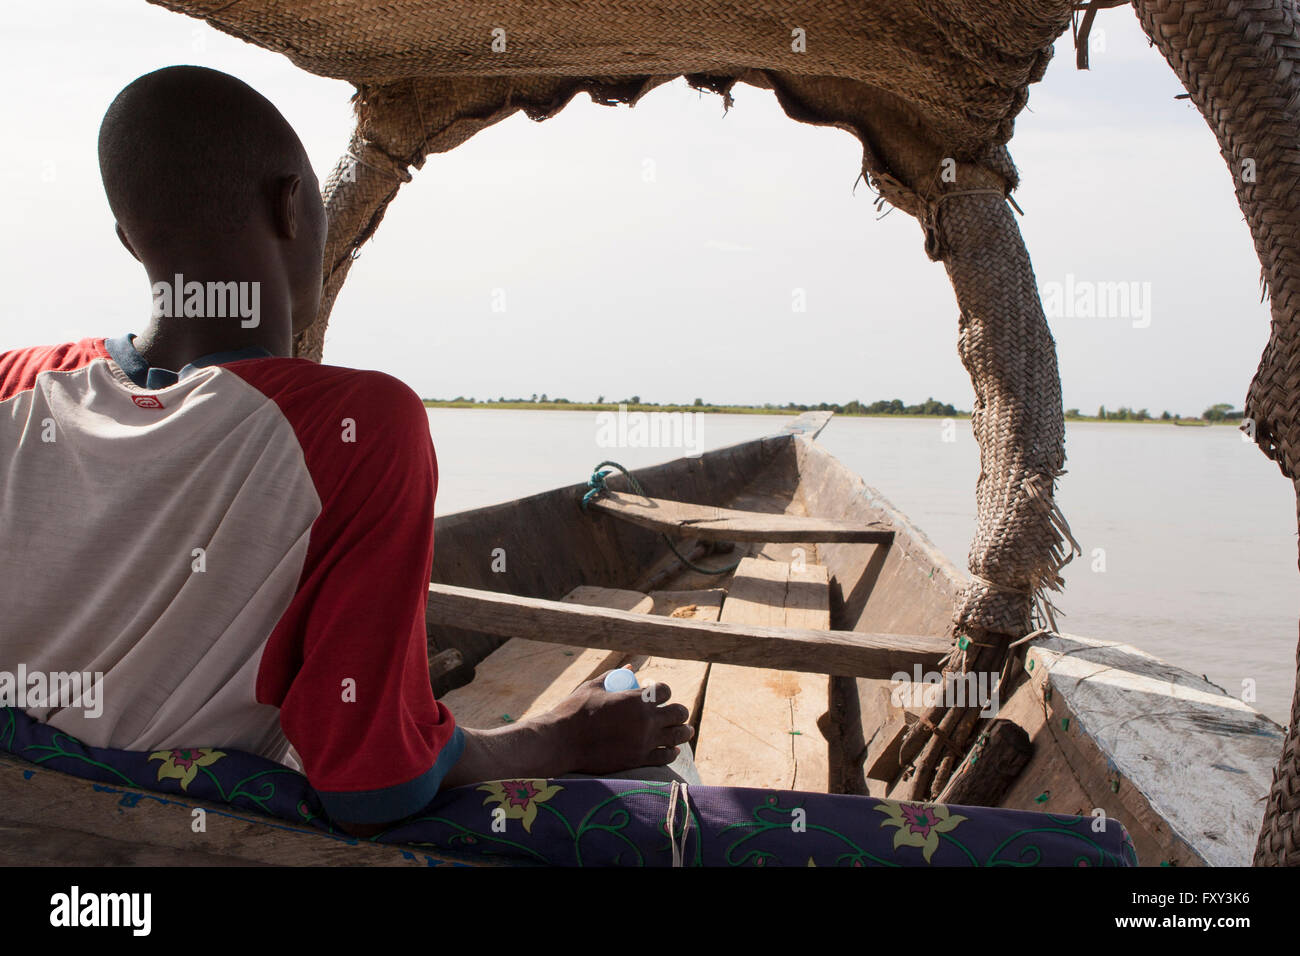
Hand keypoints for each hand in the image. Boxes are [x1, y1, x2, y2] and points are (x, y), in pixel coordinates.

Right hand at [541, 668, 692, 774]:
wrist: (561, 742)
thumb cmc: (574, 710)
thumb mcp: (593, 686)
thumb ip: (615, 675)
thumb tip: (631, 669)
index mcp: (635, 698)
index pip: (666, 691)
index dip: (664, 691)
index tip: (660, 694)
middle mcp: (645, 720)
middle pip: (678, 713)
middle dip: (679, 712)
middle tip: (677, 713)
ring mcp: (644, 742)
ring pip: (677, 736)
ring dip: (683, 732)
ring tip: (685, 731)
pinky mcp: (638, 760)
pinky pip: (665, 757)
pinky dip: (671, 752)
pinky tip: (671, 749)